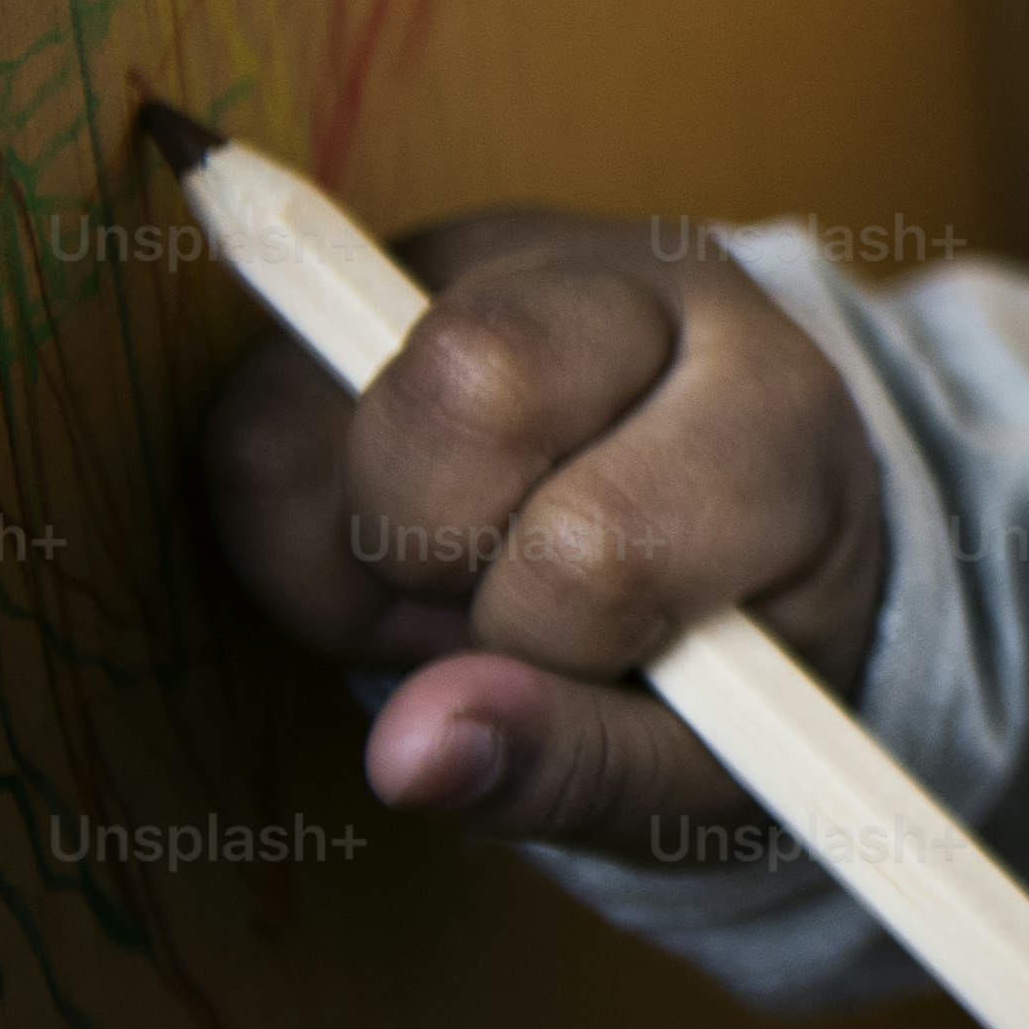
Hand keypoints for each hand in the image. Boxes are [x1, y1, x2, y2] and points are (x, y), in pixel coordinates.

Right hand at [197, 210, 884, 864]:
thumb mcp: (717, 754)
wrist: (759, 520)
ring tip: (466, 577)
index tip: (597, 655)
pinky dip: (298, 534)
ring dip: (359, 547)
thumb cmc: (744, 649)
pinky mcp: (392, 283)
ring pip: (325, 394)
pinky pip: (255, 420)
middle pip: (465, 380)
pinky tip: (410, 546)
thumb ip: (580, 767)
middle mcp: (653, 290)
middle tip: (509, 602)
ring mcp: (515, 261)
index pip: (594, 538)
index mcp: (773, 408)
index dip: (545, 642)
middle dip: (436, 553)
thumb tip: (410, 755)